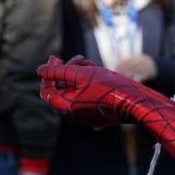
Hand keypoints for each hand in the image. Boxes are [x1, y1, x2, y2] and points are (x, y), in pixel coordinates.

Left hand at [38, 55, 157, 127]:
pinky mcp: (98, 114)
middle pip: (63, 89)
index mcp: (65, 107)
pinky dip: (88, 85)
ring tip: (91, 64)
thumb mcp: (80, 74)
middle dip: (68, 70)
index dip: (48, 73)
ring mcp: (86, 116)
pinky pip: (86, 97)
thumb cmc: (108, 87)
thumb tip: (40, 69)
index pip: (47, 90)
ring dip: (79, 75)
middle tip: (79, 57)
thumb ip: (57, 71)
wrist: (135, 101)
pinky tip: (99, 74)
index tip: (54, 58)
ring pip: (75, 92)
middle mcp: (73, 115)